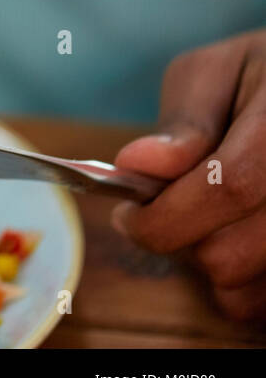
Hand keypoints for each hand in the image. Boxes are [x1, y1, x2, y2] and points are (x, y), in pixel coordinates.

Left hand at [111, 30, 265, 319]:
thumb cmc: (256, 79)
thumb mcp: (215, 74)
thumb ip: (184, 123)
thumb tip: (136, 164)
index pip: (228, 187)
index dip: (165, 212)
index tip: (126, 216)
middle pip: (234, 252)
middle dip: (181, 239)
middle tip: (164, 214)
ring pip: (249, 287)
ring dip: (213, 265)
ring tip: (208, 221)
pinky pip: (264, 303)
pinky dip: (242, 284)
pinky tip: (234, 239)